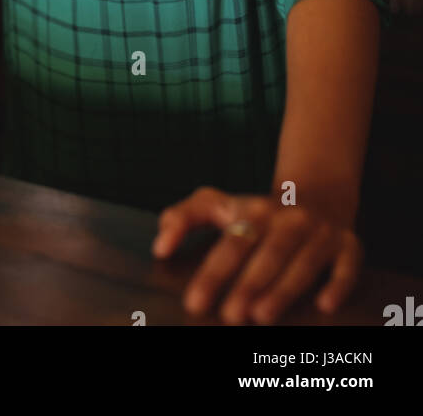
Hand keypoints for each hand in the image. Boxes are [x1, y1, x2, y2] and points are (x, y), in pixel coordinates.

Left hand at [151, 186, 361, 324]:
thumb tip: (160, 246)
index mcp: (254, 211)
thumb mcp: (218, 204)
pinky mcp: (349, 244)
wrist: (317, 192)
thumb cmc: (257, 211)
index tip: (195, 303)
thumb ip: (184, 218)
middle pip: (266, 254)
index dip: (213, 274)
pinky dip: (338, 284)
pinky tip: (325, 306)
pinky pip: (347, 265)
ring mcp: (321, 232)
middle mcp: (288, 220)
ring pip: (302, 262)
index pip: (230, 244)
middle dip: (248, 284)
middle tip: (230, 315)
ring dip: (283, 289)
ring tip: (261, 316)